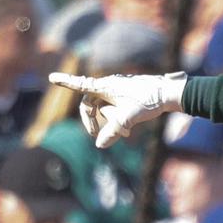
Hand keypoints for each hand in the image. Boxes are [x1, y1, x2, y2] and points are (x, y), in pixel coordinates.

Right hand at [51, 70, 187, 147]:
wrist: (170, 93)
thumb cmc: (150, 101)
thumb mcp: (129, 118)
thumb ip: (113, 131)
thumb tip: (99, 145)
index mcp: (106, 86)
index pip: (81, 85)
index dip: (66, 82)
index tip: (52, 77)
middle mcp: (109, 86)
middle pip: (90, 103)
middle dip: (91, 120)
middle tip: (94, 135)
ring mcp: (118, 90)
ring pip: (104, 108)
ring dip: (110, 122)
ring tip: (126, 133)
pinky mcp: (127, 95)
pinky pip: (114, 109)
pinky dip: (118, 120)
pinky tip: (129, 132)